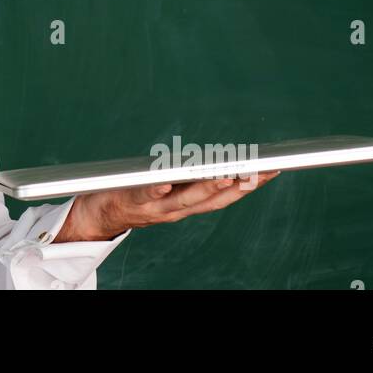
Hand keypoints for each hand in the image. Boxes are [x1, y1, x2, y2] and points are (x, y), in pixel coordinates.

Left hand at [53, 171, 279, 242]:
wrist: (99, 215)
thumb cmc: (136, 196)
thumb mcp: (168, 189)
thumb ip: (191, 178)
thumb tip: (220, 157)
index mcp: (187, 205)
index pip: (226, 196)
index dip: (250, 185)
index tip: (273, 169)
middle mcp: (176, 210)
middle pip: (212, 200)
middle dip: (238, 187)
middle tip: (258, 171)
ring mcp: (155, 208)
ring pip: (185, 200)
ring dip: (206, 188)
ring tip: (225, 174)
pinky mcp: (131, 201)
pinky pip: (145, 195)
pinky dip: (157, 189)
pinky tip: (167, 180)